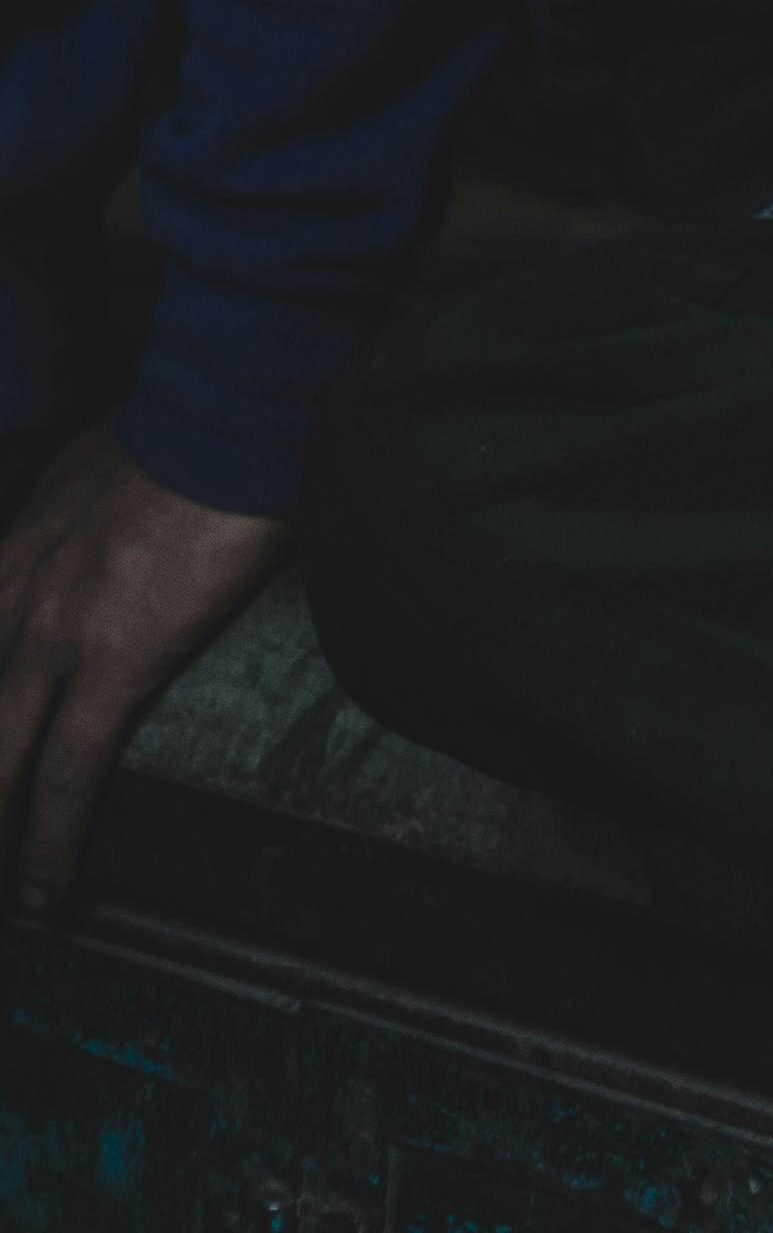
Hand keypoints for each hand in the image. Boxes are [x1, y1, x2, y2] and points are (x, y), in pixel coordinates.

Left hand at [0, 423, 284, 912]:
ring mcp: (56, 631)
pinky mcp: (113, 664)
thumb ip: (90, 516)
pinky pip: (67, 775)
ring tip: (6, 879)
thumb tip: (117, 535)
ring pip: (1, 749)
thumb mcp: (104, 467)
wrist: (228, 405)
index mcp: (22, 541)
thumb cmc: (191, 421)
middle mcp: (19, 589)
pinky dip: (51, 841)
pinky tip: (47, 887)